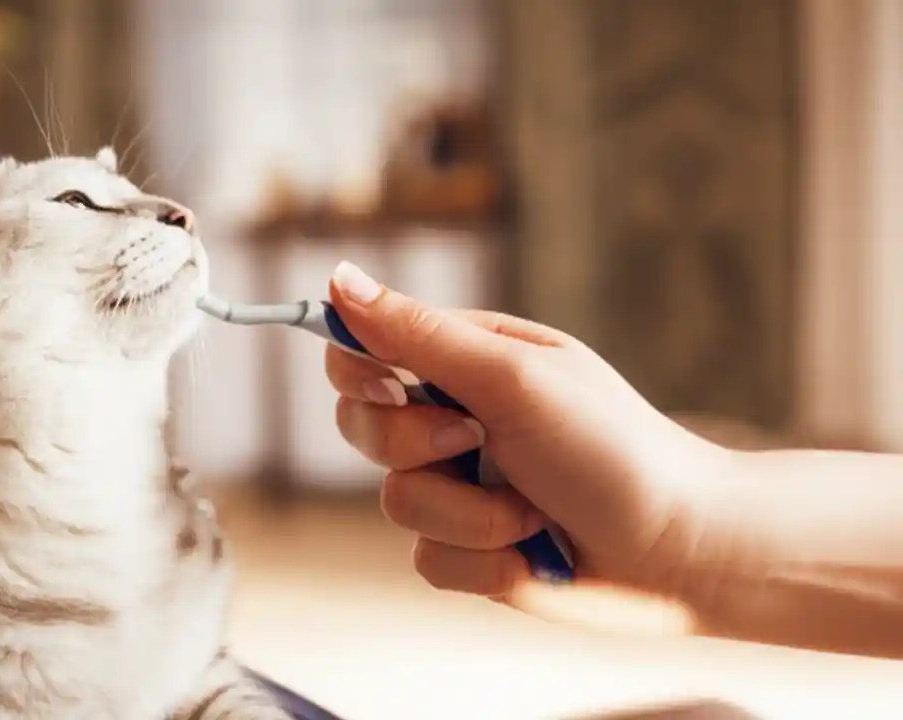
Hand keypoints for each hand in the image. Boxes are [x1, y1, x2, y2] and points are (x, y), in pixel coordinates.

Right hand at [325, 262, 730, 599]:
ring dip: (469, 514)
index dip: (354, 368)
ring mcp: (458, 488)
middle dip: (414, 446)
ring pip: (395, 502)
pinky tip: (535, 554)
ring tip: (532, 512)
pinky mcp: (468, 549)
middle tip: (473, 443)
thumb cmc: (613, 449)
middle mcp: (453, 420)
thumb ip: (420, 335)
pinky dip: (484, 561)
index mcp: (465, 362)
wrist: (680, 552)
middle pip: (360, 426)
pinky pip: (427, 560)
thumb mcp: (512, 378)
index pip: (364, 351)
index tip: (386, 388)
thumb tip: (338, 278)